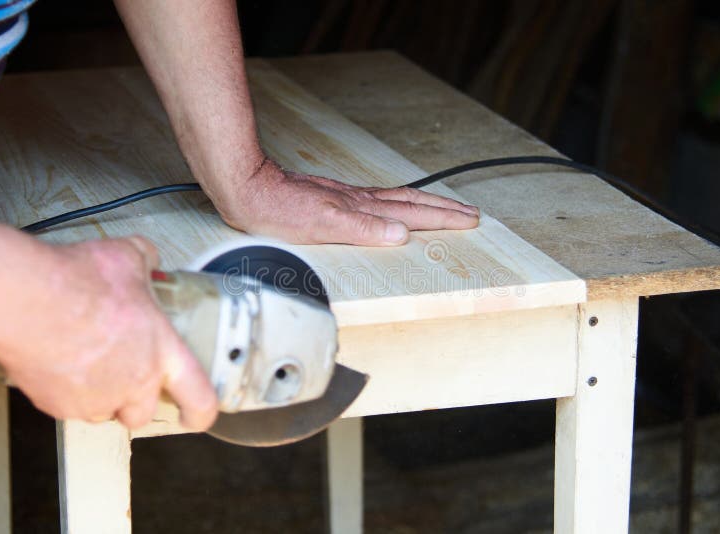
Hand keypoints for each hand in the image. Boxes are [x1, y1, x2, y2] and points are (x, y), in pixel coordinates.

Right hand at [0, 237, 217, 429]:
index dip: (201, 412)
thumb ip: (146, 261)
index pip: (199, 397)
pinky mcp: (58, 405)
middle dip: (134, 400)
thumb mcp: (128, 257)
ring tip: (87, 364)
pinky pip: (67, 407)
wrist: (26, 300)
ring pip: (102, 411)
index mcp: (161, 352)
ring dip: (100, 396)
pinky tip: (59, 363)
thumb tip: (148, 258)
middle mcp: (134, 383)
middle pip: (142, 413)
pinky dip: (65, 392)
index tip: (197, 415)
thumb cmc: (78, 282)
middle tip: (125, 376)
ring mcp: (95, 399)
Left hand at [212, 158, 479, 245]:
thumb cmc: (279, 209)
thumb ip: (362, 229)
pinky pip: (379, 201)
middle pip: (412, 203)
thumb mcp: (322, 225)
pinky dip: (398, 204)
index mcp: (362, 209)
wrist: (249, 189)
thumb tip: (401, 234)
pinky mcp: (334, 199)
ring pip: (397, 200)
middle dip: (443, 209)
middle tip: (470, 213)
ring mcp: (348, 199)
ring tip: (445, 207)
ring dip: (425, 204)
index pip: (412, 214)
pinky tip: (394, 208)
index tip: (468, 220)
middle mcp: (359, 201)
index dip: (442, 218)